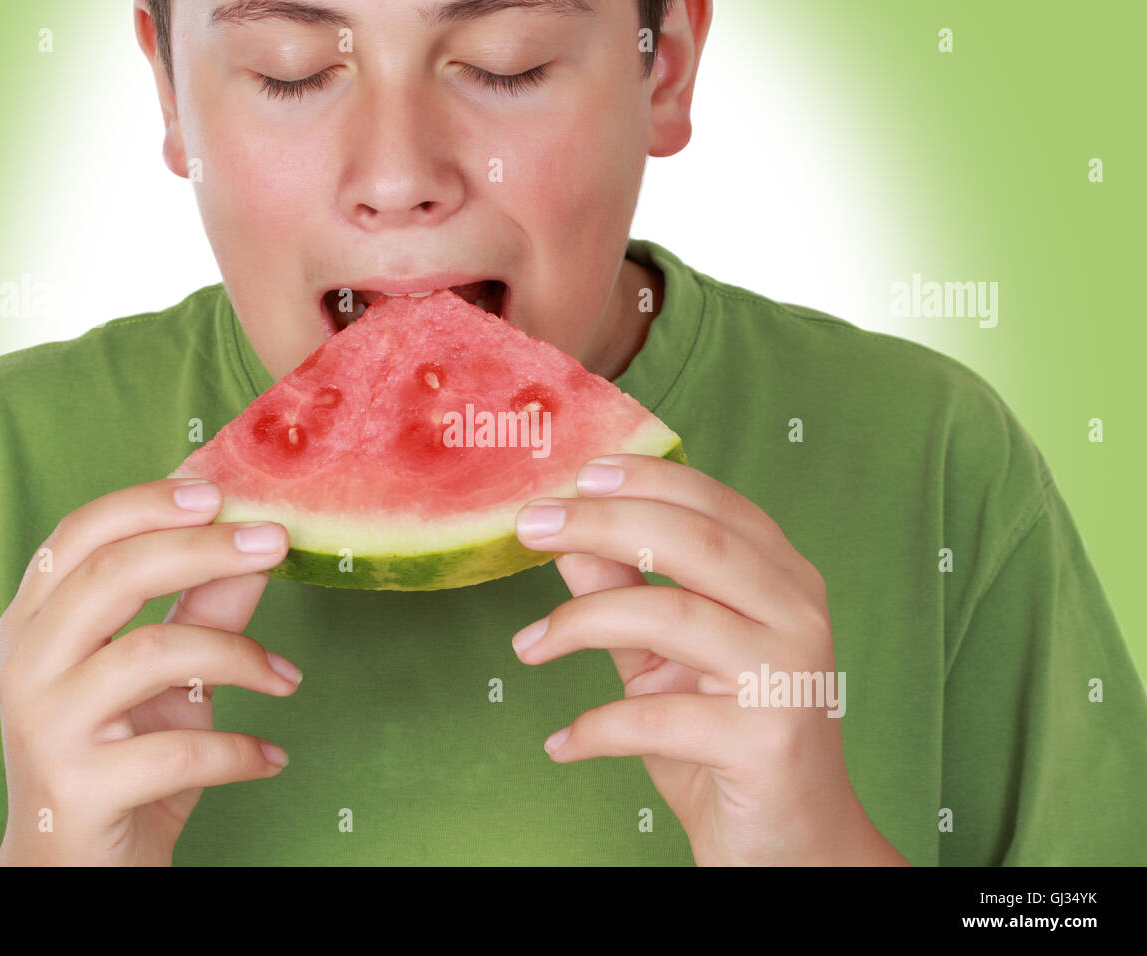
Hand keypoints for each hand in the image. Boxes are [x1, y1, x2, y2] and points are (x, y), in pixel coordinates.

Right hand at [0, 478, 299, 865]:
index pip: (78, 536)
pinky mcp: (77, 790)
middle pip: (112, 576)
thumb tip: (258, 544)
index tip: (218, 492)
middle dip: (203, 550)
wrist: (77, 871)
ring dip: (239, 657)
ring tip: (287, 678)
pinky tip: (271, 757)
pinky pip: (179, 749)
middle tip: (275, 542)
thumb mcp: (171, 680)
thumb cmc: (123, 759)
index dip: (147, 503)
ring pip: (150, 654)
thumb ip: (205, 610)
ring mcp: (45, 728)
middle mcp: (27, 667)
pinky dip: (240, 750)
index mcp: (36, 625)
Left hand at [512, 454, 906, 865]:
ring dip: (581, 623)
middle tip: (531, 525)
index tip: (578, 475)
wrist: (792, 846)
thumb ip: (624, 593)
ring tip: (528, 646)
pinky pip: (657, 716)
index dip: (646, 479)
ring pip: (671, 617)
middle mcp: (797, 614)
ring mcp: (787, 675)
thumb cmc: (722, 741)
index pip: (714, 505)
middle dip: (603, 522)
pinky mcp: (767, 740)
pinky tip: (561, 744)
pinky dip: (595, 727)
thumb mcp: (663, 659)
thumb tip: (566, 537)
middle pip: (694, 542)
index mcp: (782, 580)